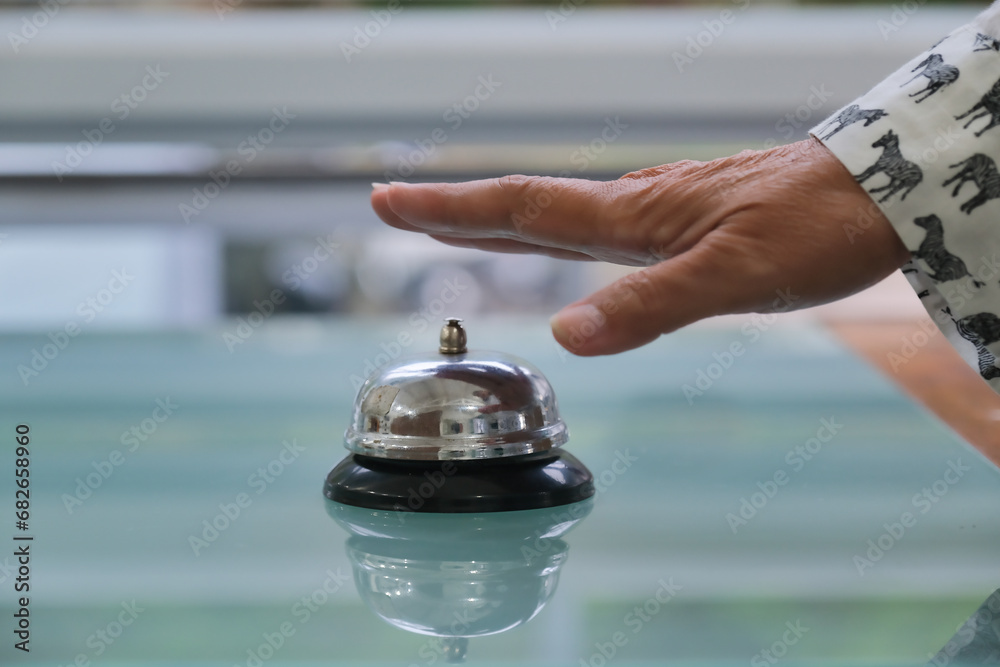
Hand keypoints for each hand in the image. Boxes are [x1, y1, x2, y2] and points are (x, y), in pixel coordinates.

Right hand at [371, 137, 909, 355]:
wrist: (880, 192)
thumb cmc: (816, 228)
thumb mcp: (735, 277)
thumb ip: (651, 306)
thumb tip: (568, 334)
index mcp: (633, 218)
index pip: (521, 208)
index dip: (451, 210)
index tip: (389, 200)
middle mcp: (635, 209)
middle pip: (525, 207)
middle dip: (456, 211)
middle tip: (396, 206)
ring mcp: (658, 212)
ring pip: (559, 214)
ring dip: (499, 220)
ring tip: (458, 224)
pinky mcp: (685, 221)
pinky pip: (596, 225)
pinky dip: (554, 231)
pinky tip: (565, 242)